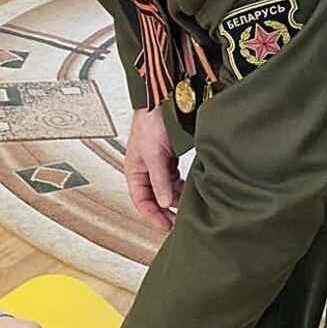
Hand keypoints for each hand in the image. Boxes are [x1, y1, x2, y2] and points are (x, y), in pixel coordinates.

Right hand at [125, 106, 181, 232]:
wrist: (164, 100)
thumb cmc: (151, 122)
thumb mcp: (154, 155)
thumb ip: (160, 180)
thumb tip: (165, 202)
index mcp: (134, 170)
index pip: (141, 200)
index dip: (152, 215)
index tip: (166, 227)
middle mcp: (146, 170)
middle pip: (154, 198)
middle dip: (165, 211)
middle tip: (180, 224)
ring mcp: (159, 165)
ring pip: (167, 190)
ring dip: (177, 200)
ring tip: (188, 209)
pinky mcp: (171, 159)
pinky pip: (176, 180)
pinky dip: (183, 188)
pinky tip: (192, 192)